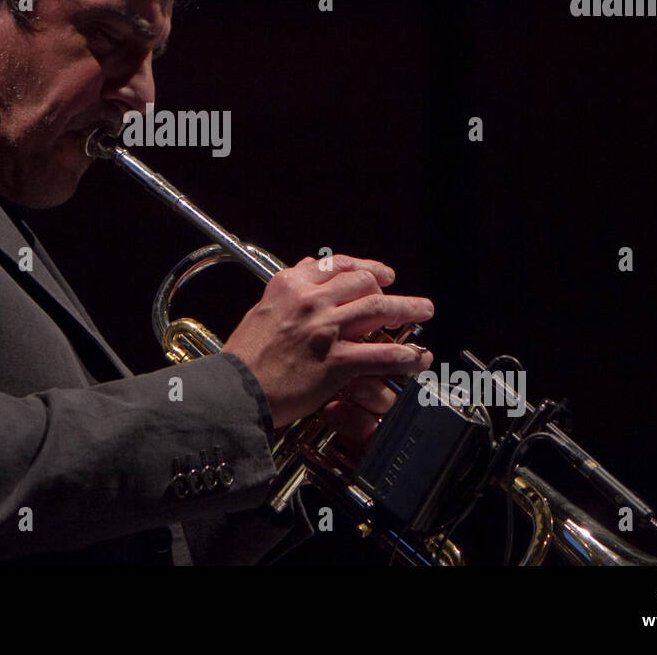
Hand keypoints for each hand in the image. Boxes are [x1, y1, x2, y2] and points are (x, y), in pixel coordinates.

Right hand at [221, 255, 433, 428]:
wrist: (234, 390)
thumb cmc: (244, 358)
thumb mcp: (261, 311)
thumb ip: (288, 295)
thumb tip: (307, 278)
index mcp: (289, 286)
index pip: (336, 265)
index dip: (364, 267)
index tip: (378, 273)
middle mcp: (309, 301)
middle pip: (362, 282)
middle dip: (387, 286)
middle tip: (400, 292)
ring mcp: (324, 330)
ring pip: (378, 309)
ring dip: (406, 309)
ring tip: (422, 311)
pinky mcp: (335, 362)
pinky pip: (380, 354)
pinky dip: (404, 355)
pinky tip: (415, 358)